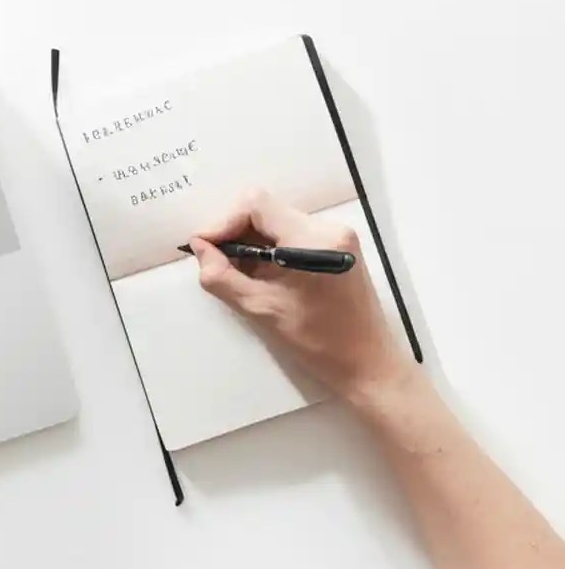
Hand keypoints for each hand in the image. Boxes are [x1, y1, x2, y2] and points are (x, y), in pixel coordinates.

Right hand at [188, 189, 415, 400]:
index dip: (223, 222)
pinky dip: (269, 249)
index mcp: (312, 239)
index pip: (256, 205)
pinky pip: (291, 235)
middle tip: (216, 263)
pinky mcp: (338, 247)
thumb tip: (200, 248)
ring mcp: (336, 236)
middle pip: (266, 211)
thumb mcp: (261, 310)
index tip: (204, 249)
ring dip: (251, 242)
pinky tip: (262, 276)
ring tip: (238, 274)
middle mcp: (328, 228)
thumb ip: (222, 276)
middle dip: (234, 233)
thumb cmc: (317, 342)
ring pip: (277, 222)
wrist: (367, 363)